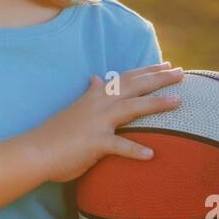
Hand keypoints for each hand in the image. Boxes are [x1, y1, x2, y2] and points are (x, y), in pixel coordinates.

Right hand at [25, 61, 185, 182]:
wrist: (36, 150)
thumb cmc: (57, 133)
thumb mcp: (76, 108)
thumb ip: (90, 94)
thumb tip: (97, 78)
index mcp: (96, 96)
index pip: (126, 78)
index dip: (148, 70)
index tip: (167, 64)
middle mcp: (99, 104)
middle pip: (134, 87)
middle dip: (159, 78)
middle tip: (182, 73)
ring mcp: (97, 122)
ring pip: (132, 108)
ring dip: (156, 104)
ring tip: (179, 101)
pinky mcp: (94, 143)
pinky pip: (119, 146)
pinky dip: (135, 150)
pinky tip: (151, 155)